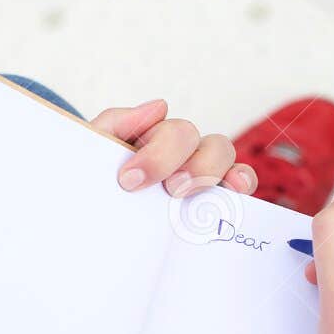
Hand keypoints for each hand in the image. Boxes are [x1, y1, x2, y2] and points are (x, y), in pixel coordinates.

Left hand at [90, 99, 257, 196]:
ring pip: (219, 150)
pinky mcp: (215, 196)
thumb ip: (114, 124)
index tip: (129, 180)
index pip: (161, 127)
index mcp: (146, 136)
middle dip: (175, 160)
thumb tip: (159, 106)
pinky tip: (235, 189)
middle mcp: (176, 150)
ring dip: (207, 169)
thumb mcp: (92, 155)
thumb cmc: (97, 186)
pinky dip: (242, 179)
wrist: (92, 227)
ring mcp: (199, 171)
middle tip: (163, 188)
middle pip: (189, 135)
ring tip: (184, 193)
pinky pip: (240, 179)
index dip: (154, 152)